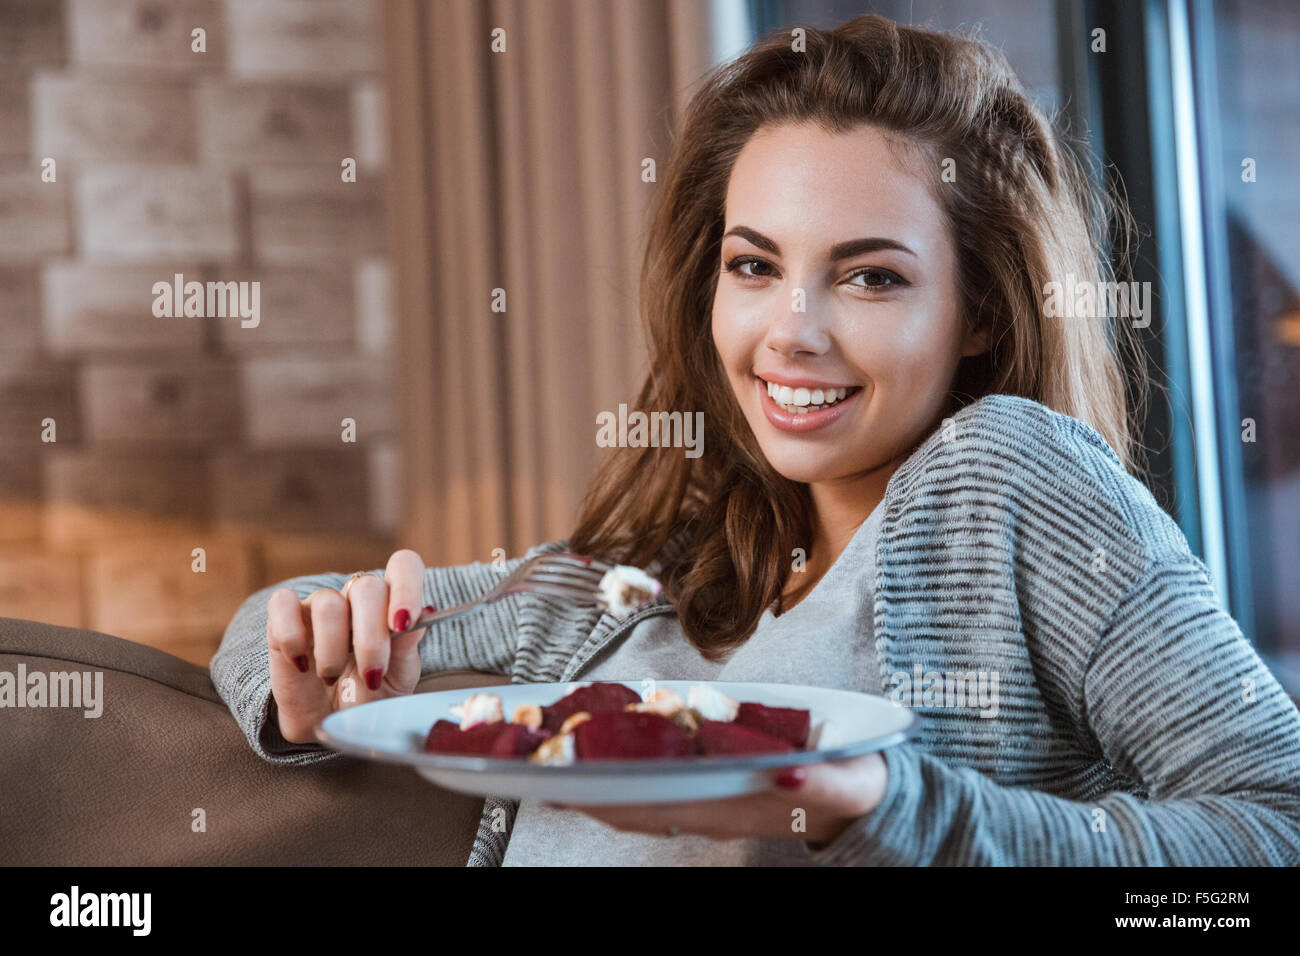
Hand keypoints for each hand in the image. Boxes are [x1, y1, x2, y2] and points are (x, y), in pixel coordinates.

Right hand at [266, 549, 430, 743]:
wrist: (329, 726)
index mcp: (391, 605)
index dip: (406, 587)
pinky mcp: (282, 620)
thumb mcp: (398, 680)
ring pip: (328, 603)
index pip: (404, 566)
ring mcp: (319, 607)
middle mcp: (356, 599)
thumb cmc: (368, 699)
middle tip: (371, 676)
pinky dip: (292, 637)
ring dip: (333, 650)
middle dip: (371, 638)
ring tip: (332, 678)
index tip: (402, 624)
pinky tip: (302, 664)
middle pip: (367, 587)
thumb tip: (424, 613)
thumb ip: (407, 649)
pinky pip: (283, 604)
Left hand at [552, 751, 887, 844]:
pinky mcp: (710, 790)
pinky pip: (654, 791)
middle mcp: (714, 809)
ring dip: (595, 789)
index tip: (574, 784)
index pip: (666, 804)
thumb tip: (790, 768)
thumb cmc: (853, 783)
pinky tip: (594, 765)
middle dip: (588, 792)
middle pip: (638, 806)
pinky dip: (620, 778)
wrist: (862, 801)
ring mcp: (709, 803)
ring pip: (639, 802)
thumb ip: (822, 779)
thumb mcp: (849, 781)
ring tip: (547, 770)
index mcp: (740, 803)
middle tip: (534, 774)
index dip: (617, 795)